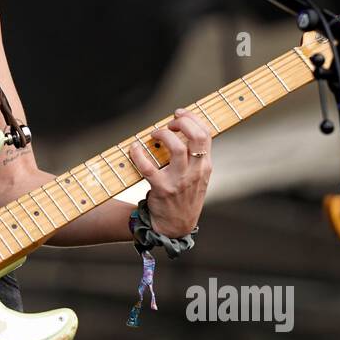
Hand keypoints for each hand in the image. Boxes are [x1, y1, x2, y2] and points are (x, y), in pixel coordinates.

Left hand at [129, 107, 212, 237]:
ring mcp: (179, 181)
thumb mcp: (198, 177)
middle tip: (169, 123)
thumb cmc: (185, 197)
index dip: (192, 119)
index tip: (179, 113)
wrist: (176, 226)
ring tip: (154, 134)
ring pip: (175, 148)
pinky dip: (138, 154)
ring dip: (162, 134)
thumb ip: (195, 157)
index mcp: (205, 166)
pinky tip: (134, 148)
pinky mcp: (161, 189)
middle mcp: (195, 172)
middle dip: (181, 122)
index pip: (206, 134)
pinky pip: (148, 166)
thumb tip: (181, 129)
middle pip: (196, 137)